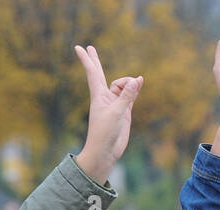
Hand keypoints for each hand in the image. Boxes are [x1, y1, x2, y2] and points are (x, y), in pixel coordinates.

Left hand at [73, 45, 141, 184]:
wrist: (105, 153)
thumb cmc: (105, 134)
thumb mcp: (118, 113)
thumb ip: (128, 96)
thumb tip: (138, 79)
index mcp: (98, 96)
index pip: (93, 72)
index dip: (87, 59)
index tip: (78, 47)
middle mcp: (105, 97)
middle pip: (101, 73)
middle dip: (96, 61)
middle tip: (90, 47)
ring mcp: (115, 104)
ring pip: (124, 85)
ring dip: (131, 83)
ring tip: (138, 85)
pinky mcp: (124, 111)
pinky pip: (130, 95)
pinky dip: (135, 88)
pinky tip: (140, 82)